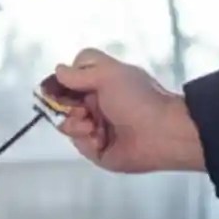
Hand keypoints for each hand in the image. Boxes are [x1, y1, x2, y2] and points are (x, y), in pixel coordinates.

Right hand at [49, 49, 205, 173]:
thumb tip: (58, 70)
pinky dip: (86, 140)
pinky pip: (78, 143)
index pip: (72, 74)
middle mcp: (97, 102)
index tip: (62, 86)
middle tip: (80, 110)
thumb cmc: (137, 99)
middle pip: (64, 100)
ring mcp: (96, 126)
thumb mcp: (109, 75)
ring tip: (92, 127)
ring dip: (75, 124)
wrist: (161, 134)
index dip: (64, 79)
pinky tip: (100, 139)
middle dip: (66, 105)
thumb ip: (79, 73)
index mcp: (102, 81)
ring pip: (67, 123)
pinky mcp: (97, 148)